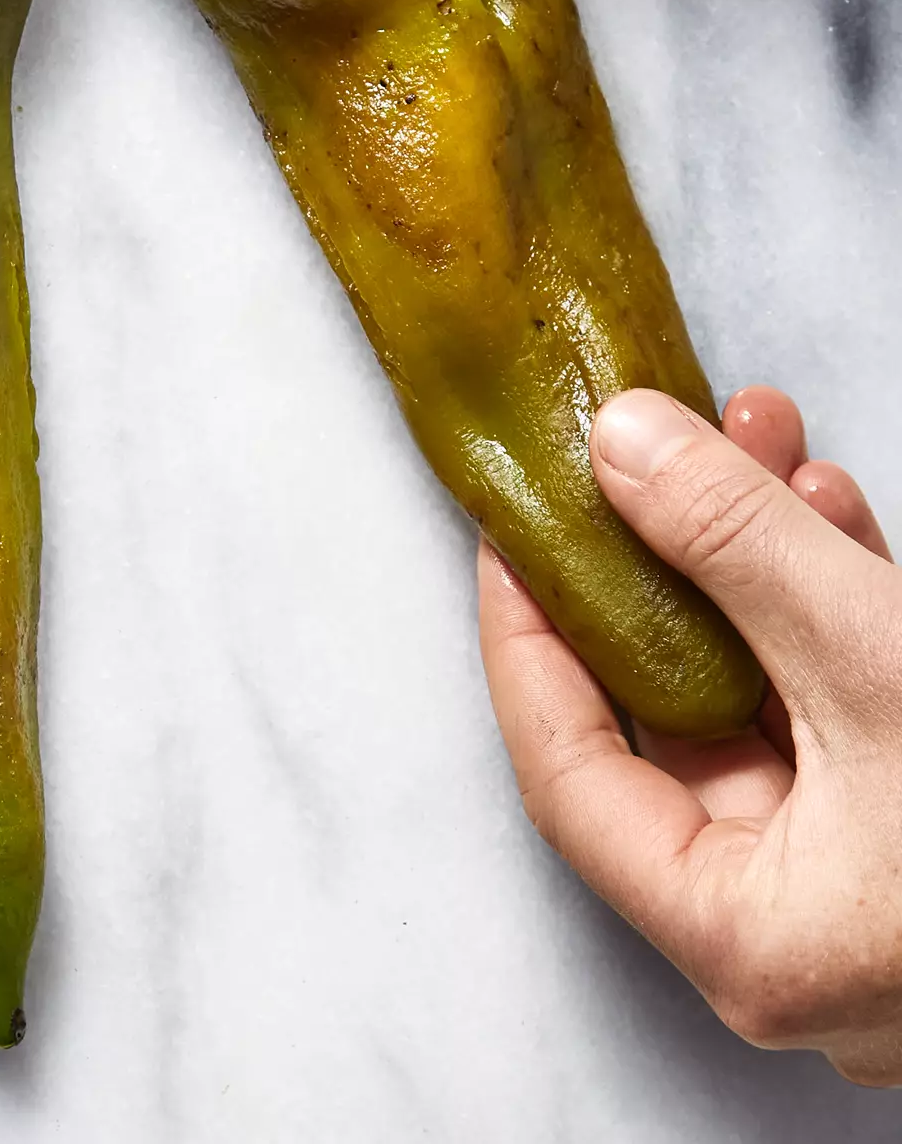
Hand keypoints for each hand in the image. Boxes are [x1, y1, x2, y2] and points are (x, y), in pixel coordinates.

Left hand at [479, 384, 901, 1082]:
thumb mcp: (886, 664)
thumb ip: (738, 548)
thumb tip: (615, 443)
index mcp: (746, 938)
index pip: (568, 768)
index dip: (528, 633)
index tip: (513, 526)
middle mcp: (796, 931)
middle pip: (674, 716)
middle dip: (671, 556)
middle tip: (660, 439)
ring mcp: (875, 889)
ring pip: (771, 699)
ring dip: (761, 561)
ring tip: (764, 439)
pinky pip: (854, 710)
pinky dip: (837, 607)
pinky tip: (842, 510)